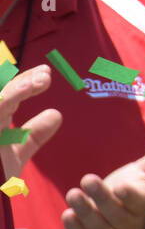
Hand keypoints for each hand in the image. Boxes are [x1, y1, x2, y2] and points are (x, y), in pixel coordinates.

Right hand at [0, 65, 60, 181]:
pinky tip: (27, 89)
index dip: (22, 84)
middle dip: (20, 80)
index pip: (3, 97)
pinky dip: (9, 96)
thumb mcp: (14, 154)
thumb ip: (33, 134)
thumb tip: (56, 114)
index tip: (45, 76)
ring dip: (16, 86)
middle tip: (46, 74)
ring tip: (43, 79)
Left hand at [63, 131, 144, 228]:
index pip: (138, 201)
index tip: (120, 186)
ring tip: (73, 194)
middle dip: (101, 198)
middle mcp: (126, 224)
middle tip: (87, 179)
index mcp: (140, 204)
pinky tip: (68, 215)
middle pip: (115, 215)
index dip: (130, 195)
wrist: (125, 226)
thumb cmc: (132, 193)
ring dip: (85, 213)